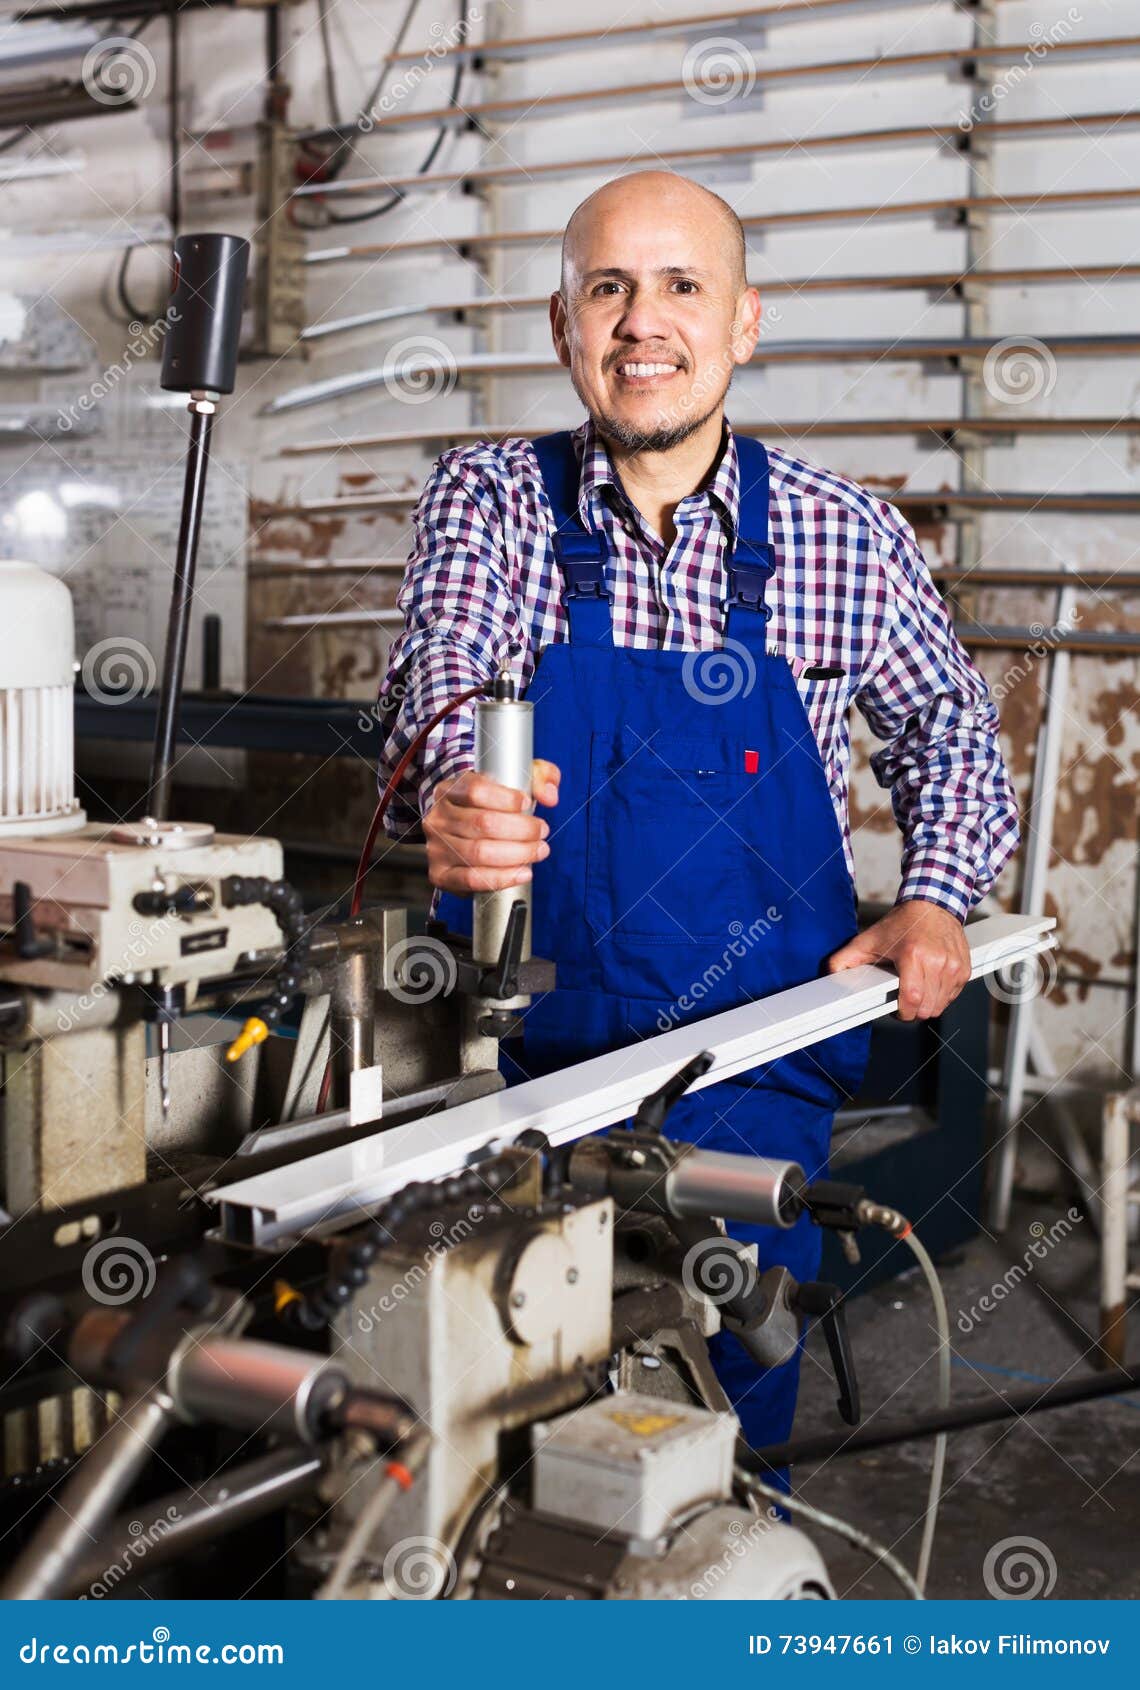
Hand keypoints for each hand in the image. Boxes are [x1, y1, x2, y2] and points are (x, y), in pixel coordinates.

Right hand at [423, 759, 559, 893]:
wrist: (459, 835)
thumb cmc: (488, 807)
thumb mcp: (511, 781)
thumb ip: (538, 776)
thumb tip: (549, 794)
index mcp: (449, 790)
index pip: (475, 790)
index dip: (506, 798)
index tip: (527, 803)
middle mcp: (438, 818)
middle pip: (483, 823)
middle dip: (522, 829)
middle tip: (541, 831)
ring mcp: (437, 848)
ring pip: (480, 852)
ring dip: (518, 853)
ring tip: (539, 850)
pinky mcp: (441, 874)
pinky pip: (472, 879)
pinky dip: (502, 878)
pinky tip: (523, 872)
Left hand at [827, 899, 970, 1021]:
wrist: (933, 905)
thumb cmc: (902, 924)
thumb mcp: (869, 939)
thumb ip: (846, 958)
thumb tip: (829, 974)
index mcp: (913, 955)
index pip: (912, 999)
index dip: (903, 1013)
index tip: (898, 1011)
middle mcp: (937, 961)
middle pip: (928, 1007)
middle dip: (914, 1010)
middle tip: (905, 999)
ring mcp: (953, 965)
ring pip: (941, 1004)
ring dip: (928, 1004)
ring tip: (917, 989)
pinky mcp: (964, 967)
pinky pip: (953, 995)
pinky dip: (942, 995)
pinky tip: (931, 983)